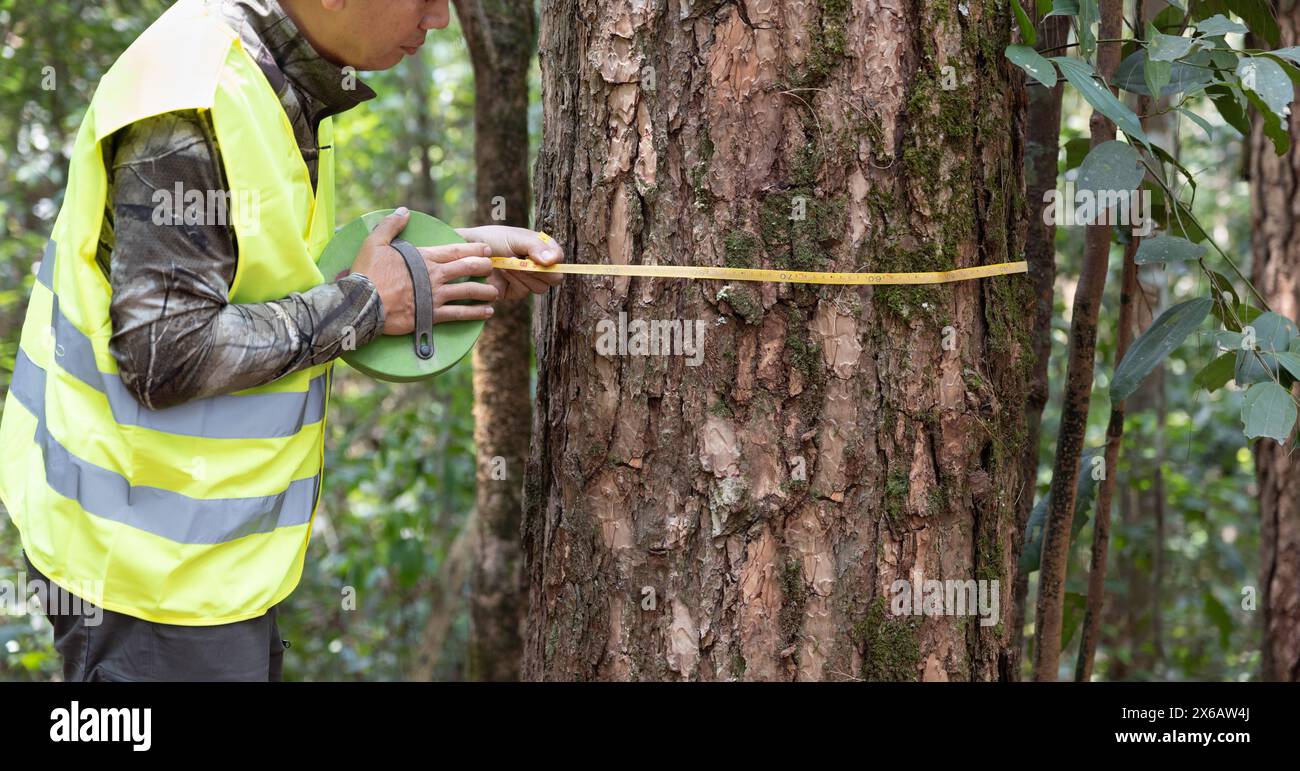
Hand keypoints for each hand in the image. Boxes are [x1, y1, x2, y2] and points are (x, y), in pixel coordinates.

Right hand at [350, 208, 498, 334]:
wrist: (363, 303)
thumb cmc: (368, 273)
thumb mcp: (375, 242)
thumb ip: (391, 225)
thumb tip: (403, 211)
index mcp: (424, 258)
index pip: (455, 250)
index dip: (473, 249)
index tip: (486, 249)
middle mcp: (434, 275)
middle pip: (467, 268)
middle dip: (483, 266)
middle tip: (493, 267)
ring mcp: (435, 295)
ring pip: (468, 291)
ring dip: (484, 291)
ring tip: (494, 291)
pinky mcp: (432, 314)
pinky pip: (459, 313)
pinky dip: (475, 313)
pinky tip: (487, 312)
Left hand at [455, 225, 564, 300]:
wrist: (466, 253)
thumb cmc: (491, 239)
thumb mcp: (515, 237)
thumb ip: (535, 247)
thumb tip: (553, 260)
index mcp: (539, 248)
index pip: (558, 256)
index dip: (555, 259)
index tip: (544, 258)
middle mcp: (536, 265)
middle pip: (555, 277)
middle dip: (540, 270)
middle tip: (524, 261)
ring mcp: (527, 280)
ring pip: (541, 287)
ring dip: (525, 275)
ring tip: (508, 263)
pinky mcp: (515, 292)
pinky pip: (524, 292)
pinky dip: (514, 281)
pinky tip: (503, 272)